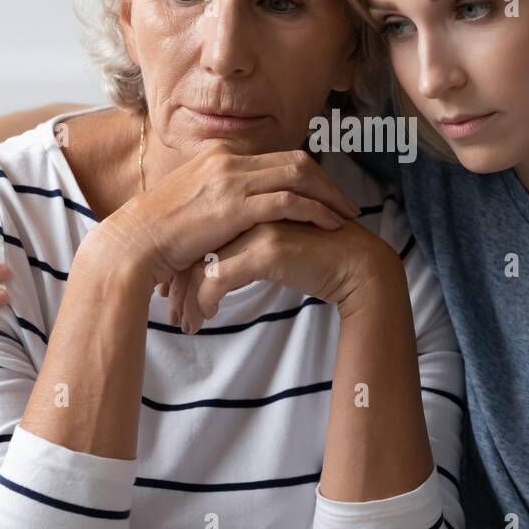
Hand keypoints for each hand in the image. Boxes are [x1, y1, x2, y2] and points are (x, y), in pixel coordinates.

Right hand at [88, 143, 361, 288]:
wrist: (133, 244)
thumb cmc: (158, 235)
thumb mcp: (192, 205)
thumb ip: (219, 199)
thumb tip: (237, 213)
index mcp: (219, 154)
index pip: (277, 157)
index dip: (307, 174)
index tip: (325, 194)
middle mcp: (227, 158)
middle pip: (295, 160)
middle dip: (327, 182)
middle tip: (346, 203)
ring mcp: (231, 179)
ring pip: (299, 175)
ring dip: (328, 195)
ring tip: (346, 215)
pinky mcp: (235, 205)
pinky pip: (289, 200)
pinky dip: (315, 210)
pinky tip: (330, 224)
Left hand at [165, 219, 396, 333]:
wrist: (357, 266)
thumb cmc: (316, 260)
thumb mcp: (272, 249)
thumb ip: (243, 250)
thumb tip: (209, 272)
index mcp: (248, 205)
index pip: (200, 234)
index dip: (182, 265)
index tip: (172, 293)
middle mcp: (250, 210)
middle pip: (195, 247)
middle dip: (178, 284)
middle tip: (171, 312)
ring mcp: (258, 227)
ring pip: (201, 264)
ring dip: (187, 298)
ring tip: (185, 322)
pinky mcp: (268, 249)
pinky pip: (219, 279)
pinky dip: (205, 302)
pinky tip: (207, 318)